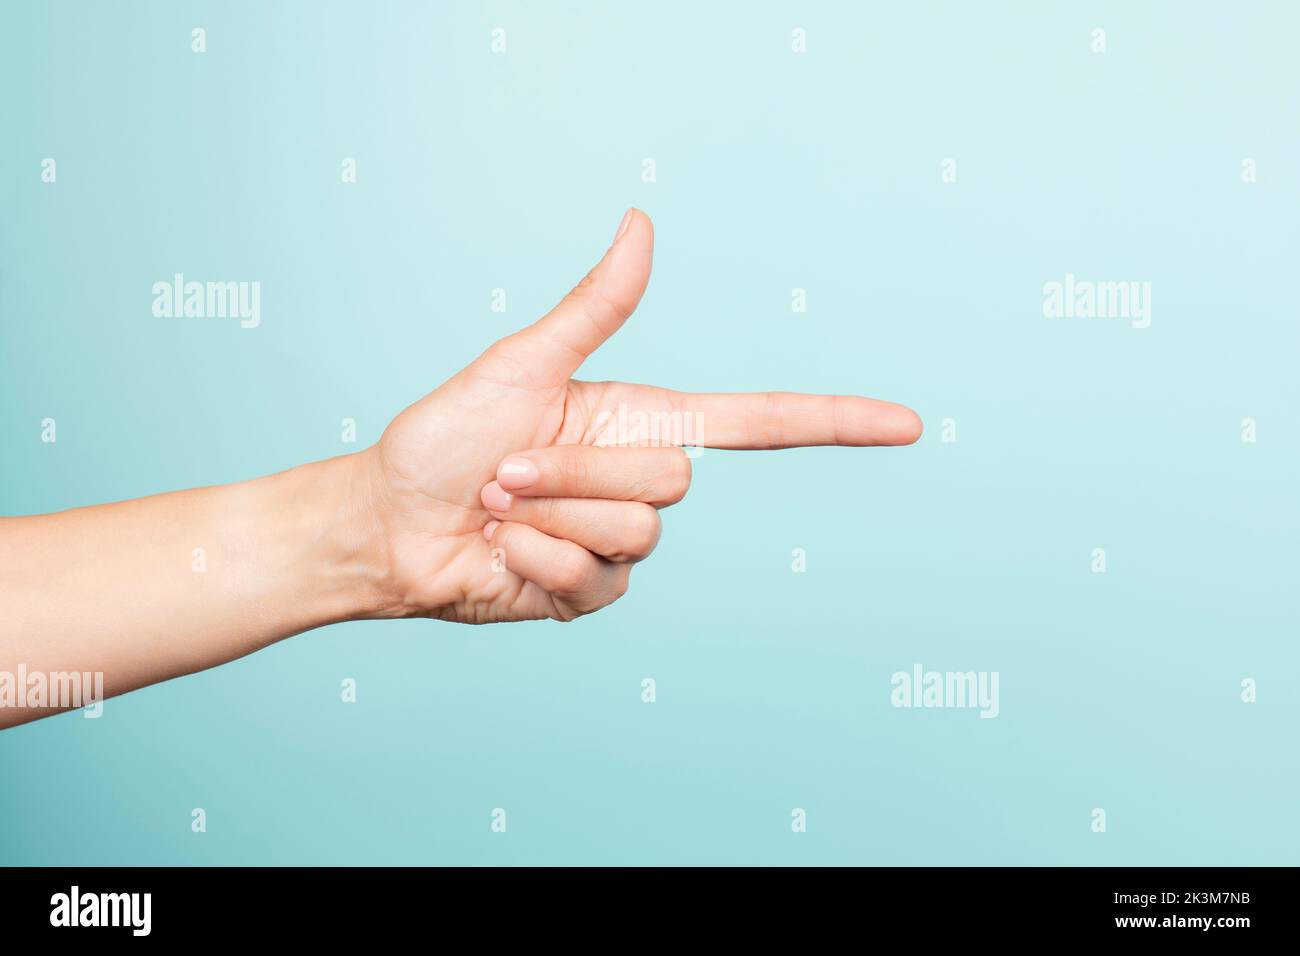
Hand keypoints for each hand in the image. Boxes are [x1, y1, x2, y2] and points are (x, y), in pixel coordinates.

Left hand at [361, 209, 921, 623]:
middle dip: (577, 469)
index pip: (759, 423)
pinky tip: (503, 551)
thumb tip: (641, 221)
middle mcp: (642, 481)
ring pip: (638, 529)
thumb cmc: (447, 435)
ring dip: (552, 513)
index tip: (907, 424)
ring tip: (502, 504)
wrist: (391, 521)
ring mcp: (621, 544)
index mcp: (642, 421)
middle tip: (512, 466)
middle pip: (672, 477)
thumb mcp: (524, 362)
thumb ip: (596, 306)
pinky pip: (599, 580)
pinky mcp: (593, 594)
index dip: (835, 421)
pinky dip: (537, 558)